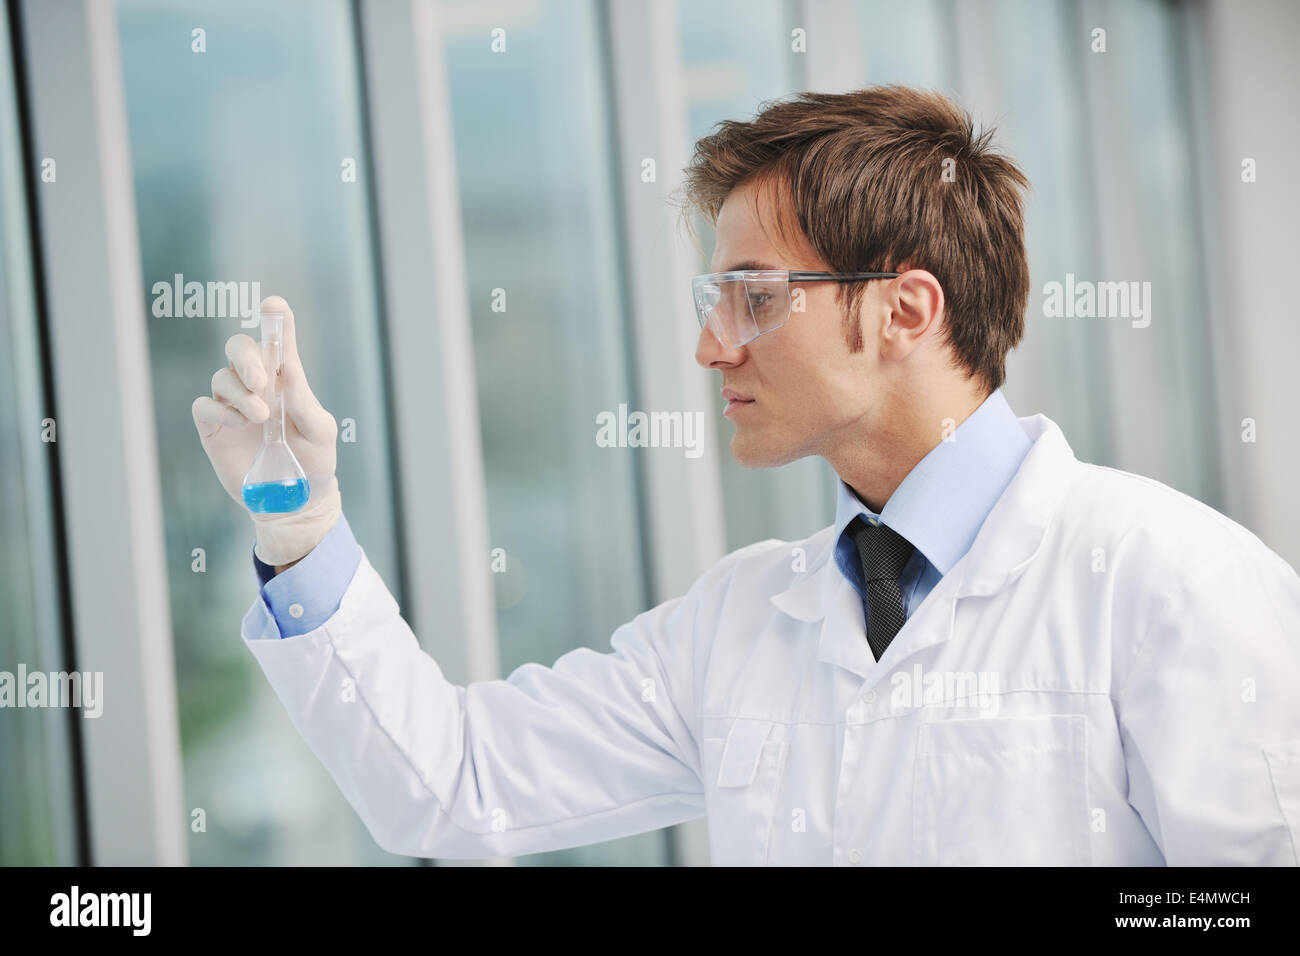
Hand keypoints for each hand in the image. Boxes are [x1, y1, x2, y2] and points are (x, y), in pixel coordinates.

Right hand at [192, 295, 340, 565]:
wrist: (295, 502)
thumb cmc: (314, 463)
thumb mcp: (321, 433)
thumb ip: (305, 402)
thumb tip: (286, 371)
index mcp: (285, 380)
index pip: (277, 343)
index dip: (275, 321)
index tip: (274, 305)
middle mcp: (256, 387)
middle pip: (238, 349)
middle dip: (247, 357)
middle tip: (262, 380)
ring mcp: (233, 406)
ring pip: (221, 378)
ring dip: (241, 392)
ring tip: (261, 416)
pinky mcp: (214, 428)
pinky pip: (204, 406)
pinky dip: (220, 410)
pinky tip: (240, 424)